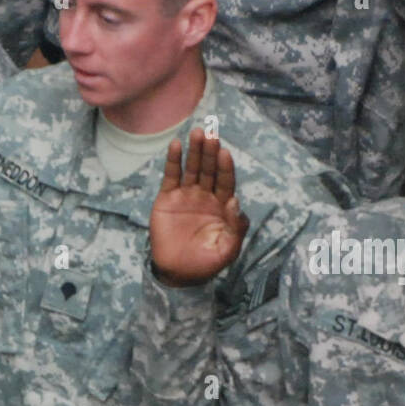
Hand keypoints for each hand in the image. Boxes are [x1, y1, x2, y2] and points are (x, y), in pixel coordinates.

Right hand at [149, 129, 248, 284]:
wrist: (177, 273)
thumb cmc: (206, 263)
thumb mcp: (228, 250)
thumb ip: (236, 228)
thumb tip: (235, 201)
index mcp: (222, 206)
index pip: (226, 181)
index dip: (226, 167)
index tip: (225, 153)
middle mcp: (205, 196)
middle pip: (210, 169)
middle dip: (211, 152)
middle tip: (212, 134)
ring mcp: (187, 195)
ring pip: (192, 168)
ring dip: (195, 151)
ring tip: (197, 132)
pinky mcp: (168, 197)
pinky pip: (172, 175)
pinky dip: (174, 160)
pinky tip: (176, 145)